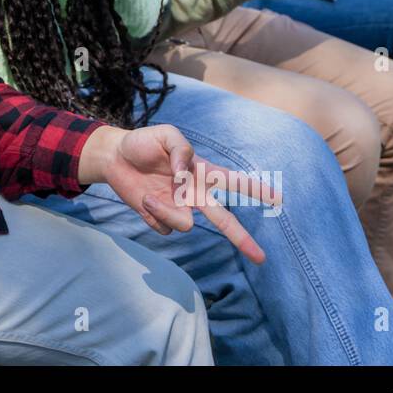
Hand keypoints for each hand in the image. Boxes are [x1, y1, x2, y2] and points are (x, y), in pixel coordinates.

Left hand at [85, 124, 279, 264]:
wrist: (114, 158)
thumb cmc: (143, 144)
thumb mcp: (164, 134)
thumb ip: (181, 148)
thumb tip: (186, 173)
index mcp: (202, 173)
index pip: (233, 181)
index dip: (256, 189)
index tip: (278, 199)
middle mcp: (194, 194)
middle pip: (224, 220)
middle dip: (242, 238)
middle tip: (260, 258)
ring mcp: (178, 209)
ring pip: (185, 225)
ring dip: (165, 210)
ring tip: (149, 194)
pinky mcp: (161, 219)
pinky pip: (163, 227)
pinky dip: (151, 214)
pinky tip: (143, 201)